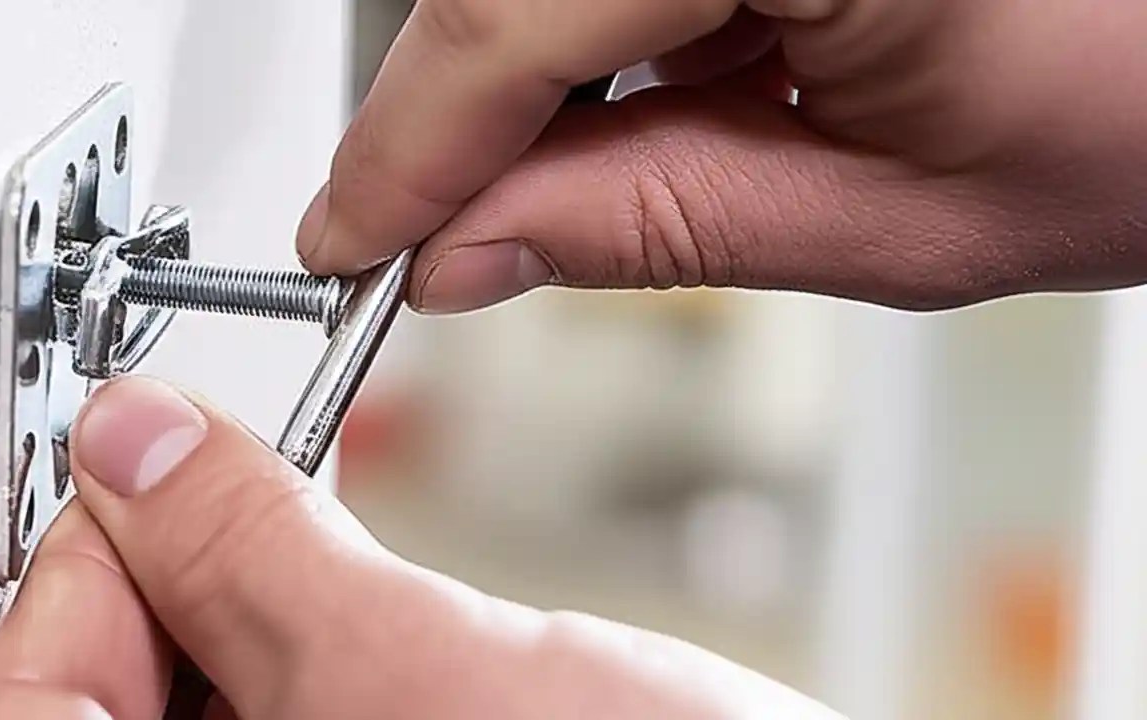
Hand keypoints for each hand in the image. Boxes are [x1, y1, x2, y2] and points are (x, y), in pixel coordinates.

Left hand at [0, 377, 838, 718]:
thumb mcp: (426, 675)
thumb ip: (255, 559)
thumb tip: (136, 444)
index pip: (32, 713)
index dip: (73, 573)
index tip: (134, 464)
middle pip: (102, 703)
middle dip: (151, 575)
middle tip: (206, 469)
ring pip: (192, 699)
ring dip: (222, 592)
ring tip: (276, 512)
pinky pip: (272, 707)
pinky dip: (281, 628)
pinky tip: (319, 579)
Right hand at [296, 1, 1146, 311]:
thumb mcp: (890, 219)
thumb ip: (650, 226)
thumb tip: (468, 251)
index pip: (509, 17)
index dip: (402, 150)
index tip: (348, 240)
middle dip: (456, 114)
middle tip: (443, 234)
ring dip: (529, 66)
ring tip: (569, 176)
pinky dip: (600, 23)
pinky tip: (653, 82)